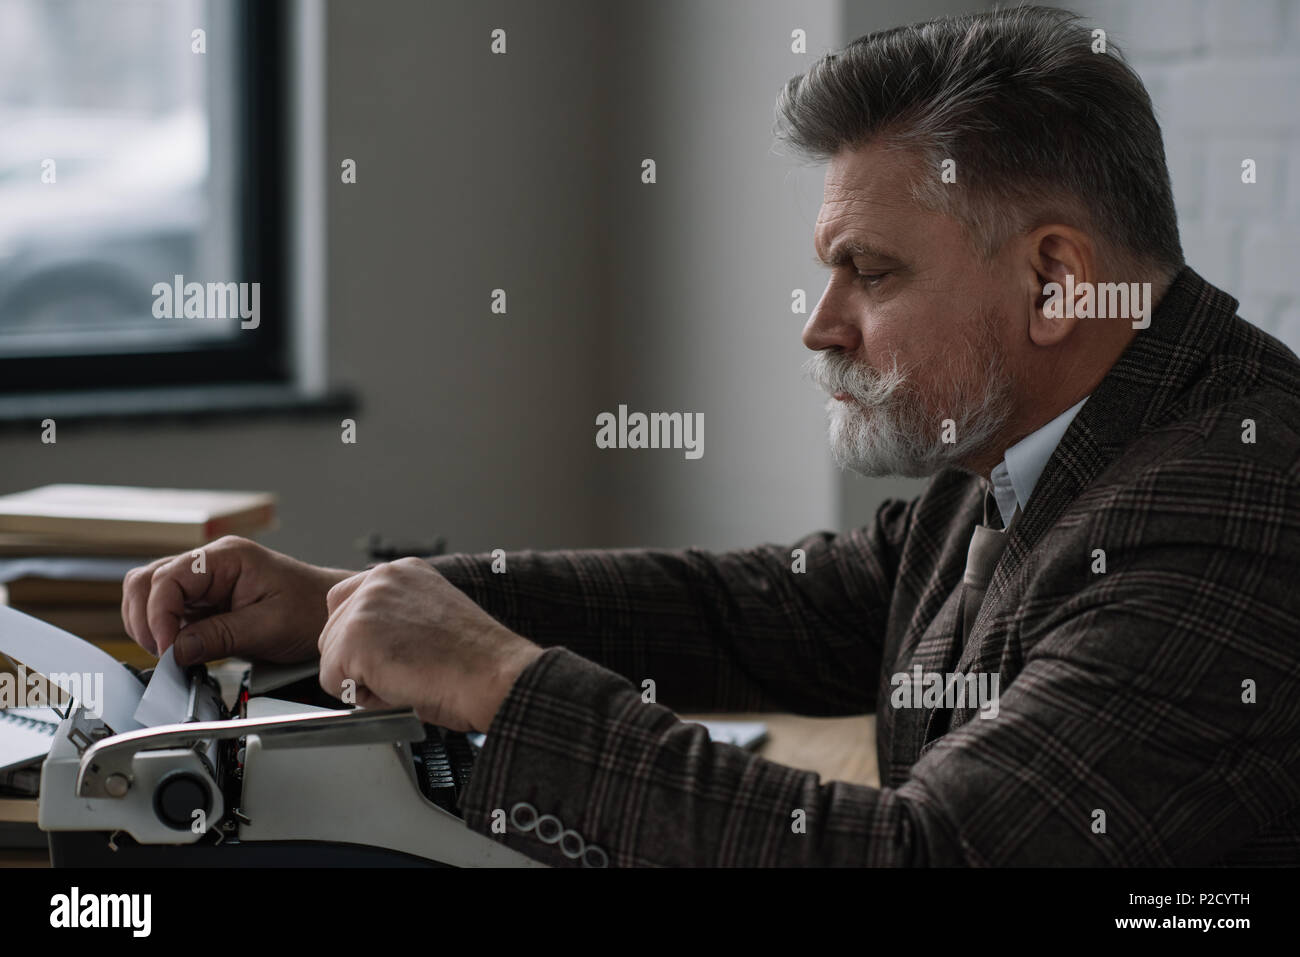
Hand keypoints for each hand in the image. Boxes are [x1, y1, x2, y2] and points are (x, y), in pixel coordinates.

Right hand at [122, 536, 353, 665]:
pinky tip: (178, 649)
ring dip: (148, 624)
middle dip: (145, 618)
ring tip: (170, 652)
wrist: (329, 613)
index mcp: (227, 557)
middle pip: (147, 581)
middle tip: (163, 653)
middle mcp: (210, 563)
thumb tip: (176, 651)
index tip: (166, 648)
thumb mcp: (268, 627)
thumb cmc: (309, 610)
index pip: (169, 578)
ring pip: (149, 594)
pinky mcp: (204, 602)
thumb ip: (220, 637)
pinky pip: (167, 611)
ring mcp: (204, 581)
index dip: (159, 615)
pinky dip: (162, 631)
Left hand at [317, 557, 542, 731]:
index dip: (362, 638)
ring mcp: (365, 606)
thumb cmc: (477, 659)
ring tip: (405, 677)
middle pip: (332, 630)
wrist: (494, 674)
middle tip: (404, 670)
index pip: (347, 601)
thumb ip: (397, 616)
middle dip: (358, 660)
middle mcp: (381, 579)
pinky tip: (399, 687)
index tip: (389, 652)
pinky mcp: (354, 638)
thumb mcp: (434, 616)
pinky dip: (362, 697)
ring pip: (331, 657)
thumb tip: (373, 642)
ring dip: (362, 679)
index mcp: (402, 571)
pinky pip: (334, 683)